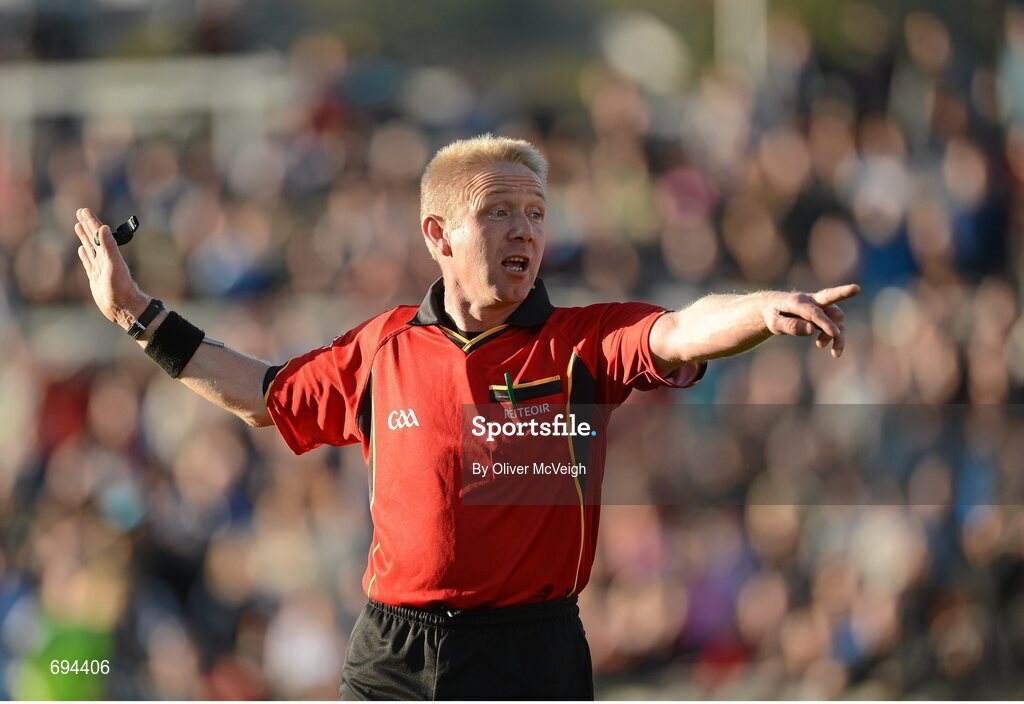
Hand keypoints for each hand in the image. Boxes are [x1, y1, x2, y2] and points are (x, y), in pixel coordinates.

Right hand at [74, 208, 148, 329]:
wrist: (122, 308)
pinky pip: (88, 262)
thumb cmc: (121, 288)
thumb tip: (104, 227)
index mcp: (109, 254)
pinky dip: (84, 255)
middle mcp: (104, 259)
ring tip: (79, 226)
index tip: (84, 210)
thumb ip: (110, 247)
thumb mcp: (114, 266)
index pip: (98, 234)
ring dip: (85, 237)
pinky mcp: (95, 278)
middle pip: (93, 238)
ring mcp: (100, 268)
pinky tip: (81, 250)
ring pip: (90, 248)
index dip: (91, 222)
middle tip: (80, 212)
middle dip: (87, 225)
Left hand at [760, 284, 859, 357]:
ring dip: (836, 335)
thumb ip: (790, 325)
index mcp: (798, 301)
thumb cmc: (773, 314)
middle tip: (835, 330)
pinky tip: (835, 353)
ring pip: (837, 317)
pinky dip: (838, 339)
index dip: (825, 322)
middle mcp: (812, 301)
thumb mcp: (774, 322)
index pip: (813, 311)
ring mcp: (820, 308)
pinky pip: (837, 326)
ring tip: (827, 349)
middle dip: (839, 305)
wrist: (773, 308)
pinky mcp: (824, 316)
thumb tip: (811, 329)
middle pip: (832, 301)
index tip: (834, 333)